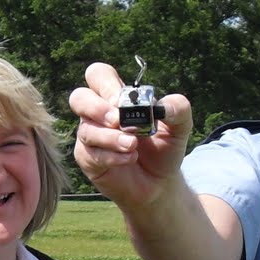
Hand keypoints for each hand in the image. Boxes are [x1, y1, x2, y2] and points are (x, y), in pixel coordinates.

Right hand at [69, 61, 193, 209]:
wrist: (161, 183)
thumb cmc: (165, 149)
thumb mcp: (180, 127)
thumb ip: (178, 109)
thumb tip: (163, 105)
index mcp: (117, 98)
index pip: (98, 76)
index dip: (106, 84)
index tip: (124, 102)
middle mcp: (99, 114)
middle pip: (79, 97)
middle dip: (95, 107)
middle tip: (118, 120)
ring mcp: (91, 137)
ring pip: (85, 129)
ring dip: (110, 137)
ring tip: (133, 145)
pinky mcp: (89, 159)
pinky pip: (91, 154)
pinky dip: (112, 155)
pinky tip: (130, 158)